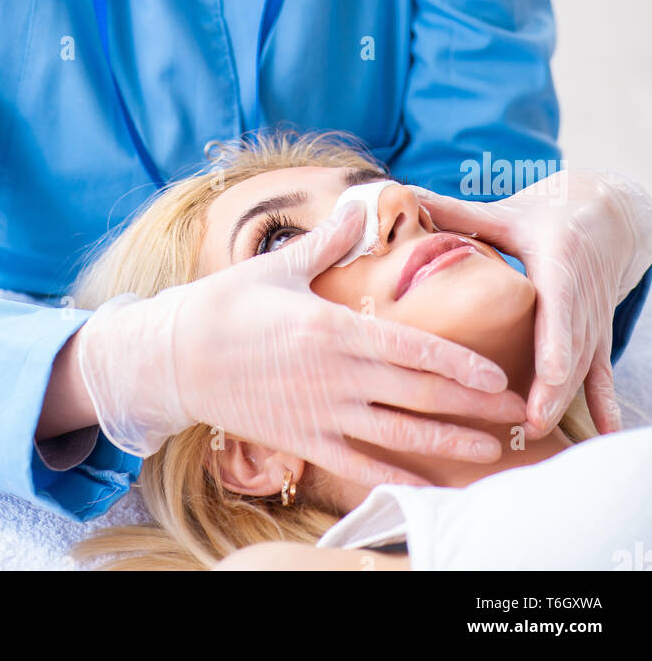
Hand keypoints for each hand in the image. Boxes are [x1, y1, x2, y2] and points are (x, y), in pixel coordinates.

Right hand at [76, 199, 526, 488]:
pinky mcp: (304, 439)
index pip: (412, 348)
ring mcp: (320, 413)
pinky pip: (359, 464)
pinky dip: (397, 477)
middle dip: (471, 408)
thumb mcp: (279, 266)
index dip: (459, 364)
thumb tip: (362, 206)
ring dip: (447, 445)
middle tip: (517, 415)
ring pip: (397, 435)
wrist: (175, 357)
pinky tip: (428, 487)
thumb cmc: (227, 305)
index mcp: (333, 328)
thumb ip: (328, 243)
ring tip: (490, 453)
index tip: (497, 374)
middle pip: (417, 396)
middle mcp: (334, 376)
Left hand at [408, 169, 651, 438]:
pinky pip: (600, 369)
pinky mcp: (598, 330)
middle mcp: (580, 292)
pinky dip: (603, 402)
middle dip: (553, 387)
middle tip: (529, 423)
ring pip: (583, 363)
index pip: (558, 303)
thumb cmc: (546, 211)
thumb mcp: (506, 211)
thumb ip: (455, 212)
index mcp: (557, 257)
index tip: (549, 371)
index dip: (555, 339)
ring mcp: (592, 315)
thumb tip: (403, 195)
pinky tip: (606, 433)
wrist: (606, 215)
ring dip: (564, 399)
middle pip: (570, 345)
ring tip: (535, 431)